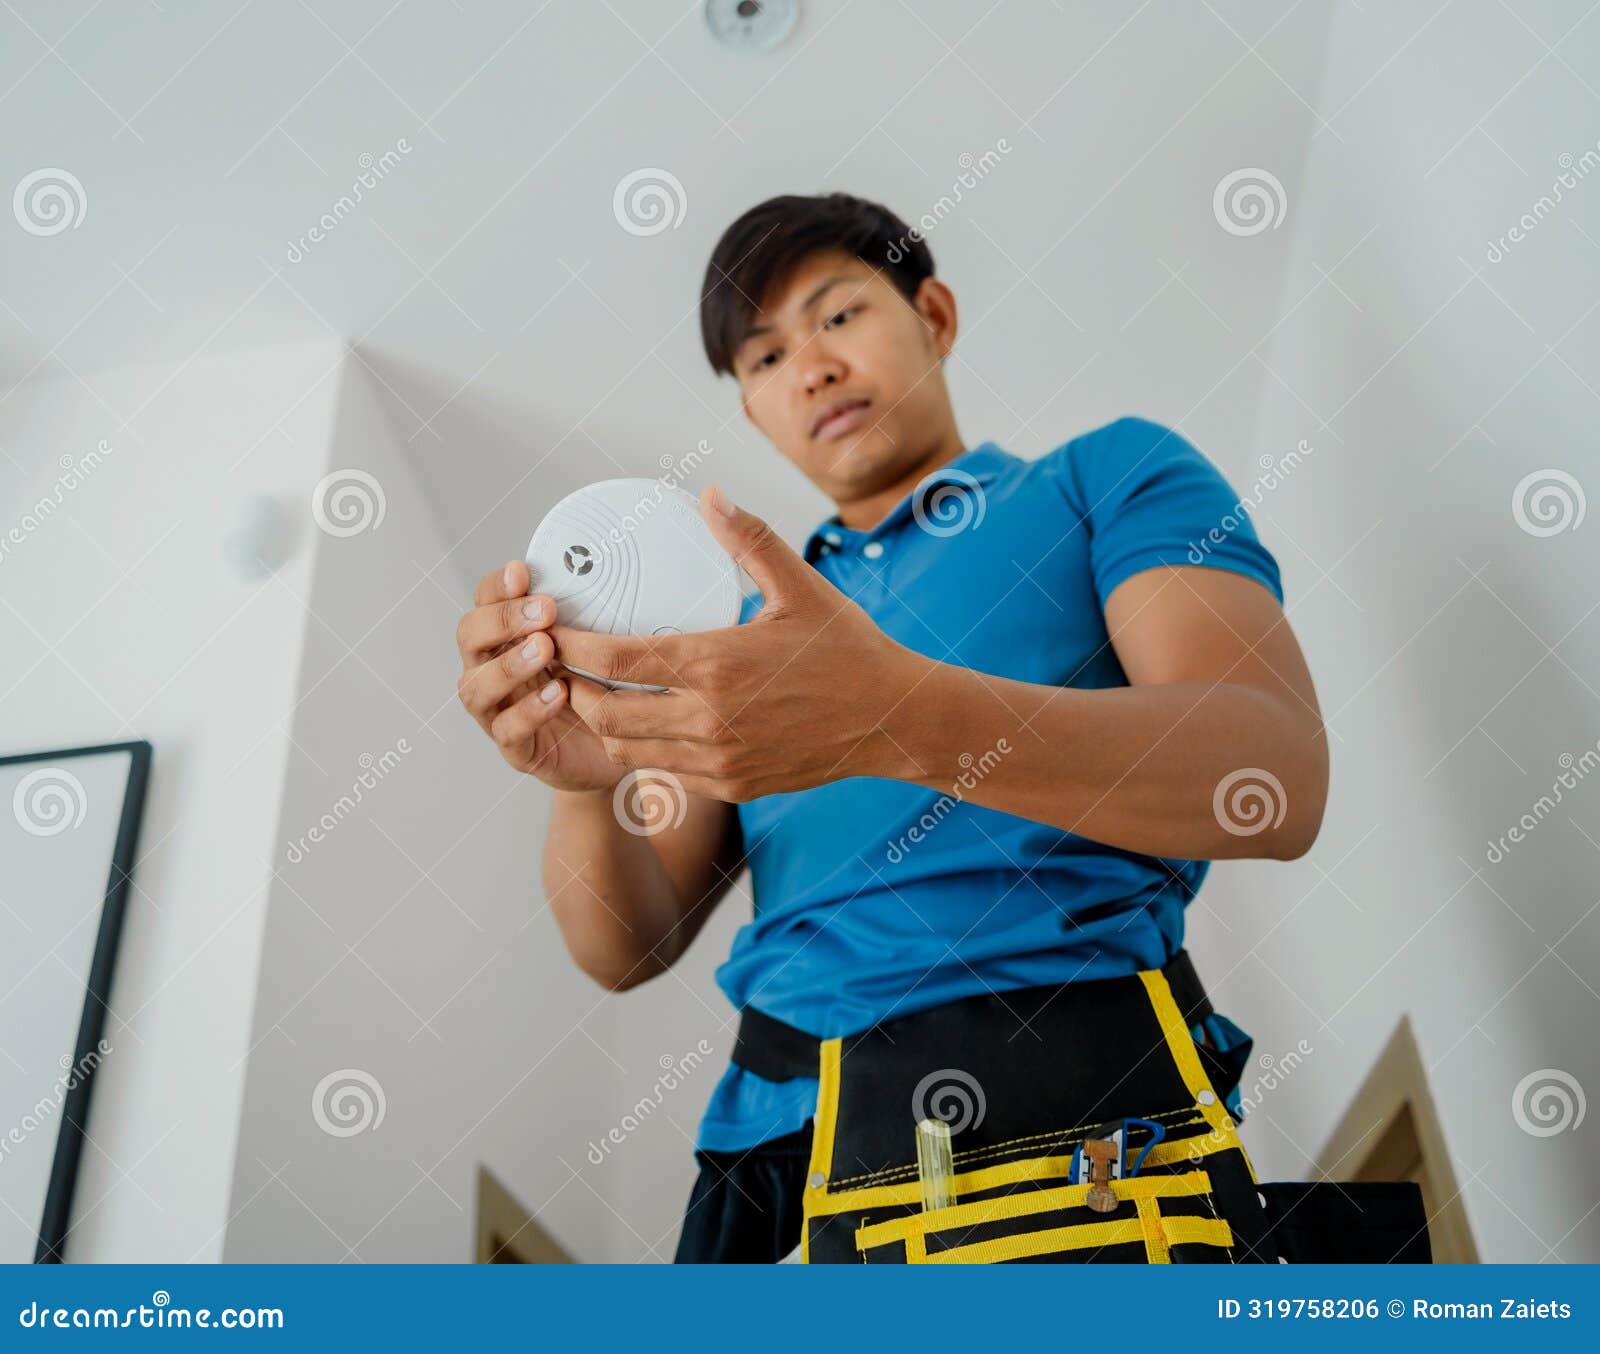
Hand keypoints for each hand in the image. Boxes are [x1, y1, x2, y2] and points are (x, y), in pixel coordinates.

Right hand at [455, 560, 627, 791]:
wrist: (614, 751)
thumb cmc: (599, 691)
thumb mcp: (594, 648)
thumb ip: (584, 619)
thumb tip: (605, 574)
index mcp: (507, 640)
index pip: (485, 603)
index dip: (496, 587)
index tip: (521, 572)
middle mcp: (493, 672)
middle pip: (469, 638)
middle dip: (502, 619)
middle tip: (544, 610)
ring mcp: (500, 712)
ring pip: (476, 687)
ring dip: (509, 664)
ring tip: (545, 648)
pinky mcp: (518, 750)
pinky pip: (507, 732)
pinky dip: (529, 711)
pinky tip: (558, 693)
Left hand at [550, 486, 931, 802]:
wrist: (891, 720)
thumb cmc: (847, 649)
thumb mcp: (800, 587)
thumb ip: (749, 540)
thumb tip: (710, 496)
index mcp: (715, 664)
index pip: (612, 661)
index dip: (570, 647)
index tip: (552, 630)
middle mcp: (708, 719)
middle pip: (604, 714)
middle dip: (572, 690)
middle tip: (563, 665)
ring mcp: (718, 759)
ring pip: (626, 750)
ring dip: (602, 723)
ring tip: (593, 694)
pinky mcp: (730, 784)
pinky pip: (664, 770)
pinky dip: (642, 748)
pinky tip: (644, 722)